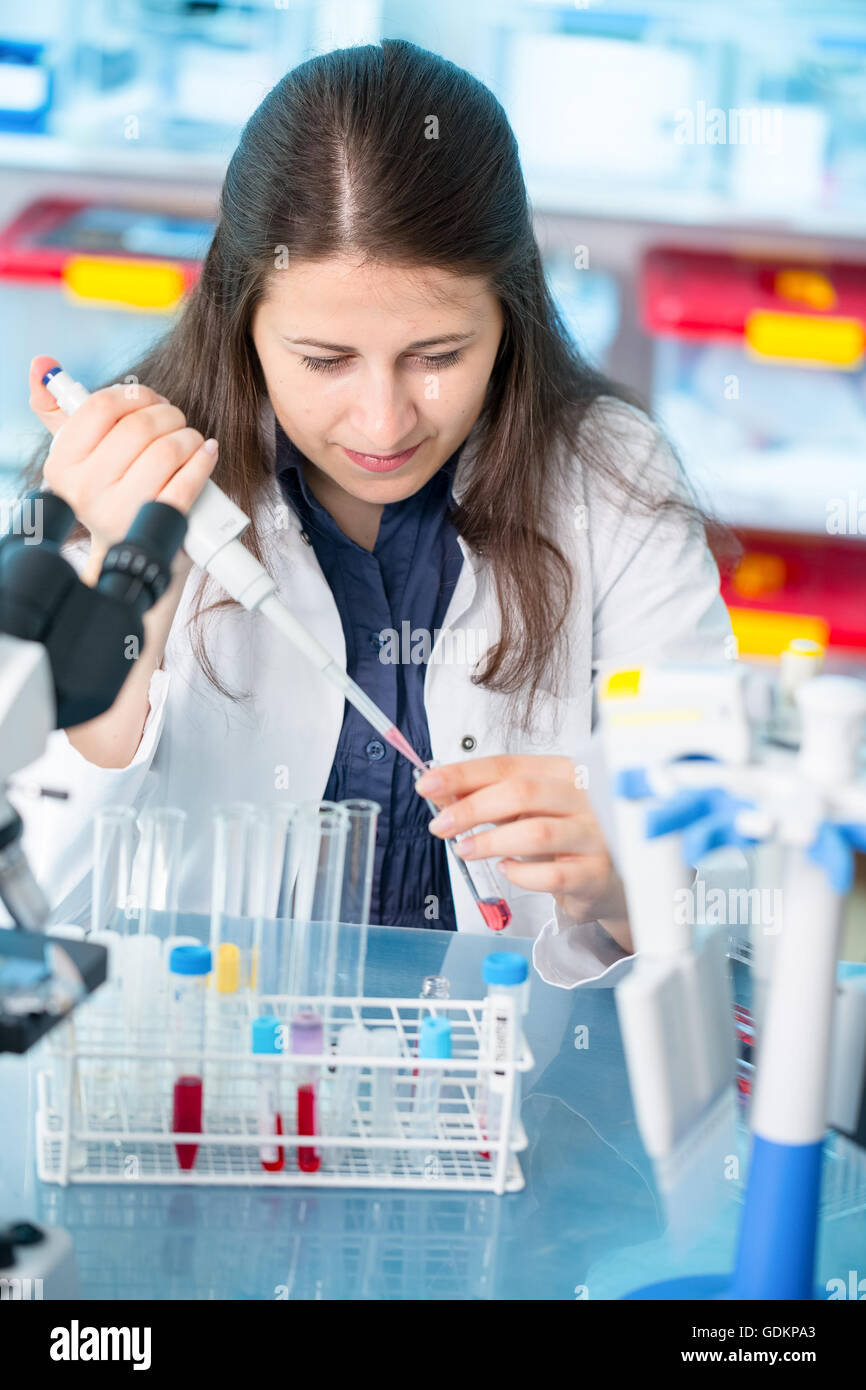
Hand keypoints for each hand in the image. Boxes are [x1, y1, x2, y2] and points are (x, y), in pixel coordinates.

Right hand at [28, 355, 217, 568]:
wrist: (127, 555)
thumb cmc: (107, 494)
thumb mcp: (78, 457)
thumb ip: (58, 410)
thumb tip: (42, 364)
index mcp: (62, 466)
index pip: (99, 407)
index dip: (133, 395)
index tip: (149, 400)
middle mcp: (86, 490)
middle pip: (139, 427)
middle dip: (167, 415)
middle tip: (175, 421)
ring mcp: (121, 512)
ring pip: (167, 450)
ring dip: (189, 436)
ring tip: (191, 440)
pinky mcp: (157, 527)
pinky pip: (188, 481)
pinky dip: (203, 460)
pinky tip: (206, 453)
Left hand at [414, 753, 632, 950]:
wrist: (612, 879)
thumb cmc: (567, 836)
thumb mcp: (530, 809)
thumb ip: (489, 798)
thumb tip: (440, 791)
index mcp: (564, 771)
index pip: (507, 765)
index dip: (464, 774)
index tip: (427, 784)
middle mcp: (584, 797)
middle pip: (521, 792)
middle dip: (471, 808)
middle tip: (440, 825)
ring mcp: (595, 835)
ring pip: (535, 832)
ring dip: (490, 841)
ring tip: (465, 849)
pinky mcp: (595, 873)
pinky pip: (551, 875)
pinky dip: (521, 873)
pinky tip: (507, 870)